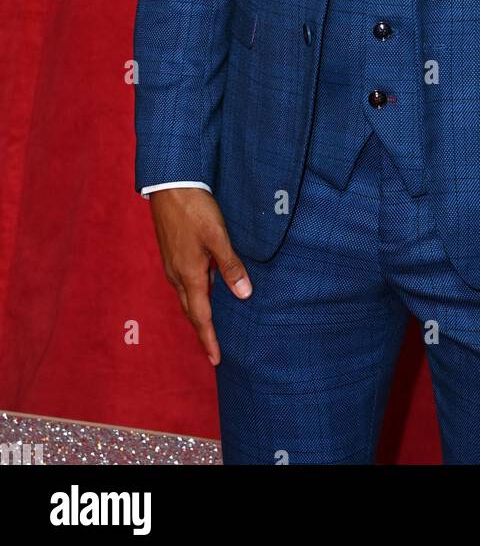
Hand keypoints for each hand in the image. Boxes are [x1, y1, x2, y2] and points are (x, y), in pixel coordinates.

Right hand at [148, 188, 251, 364]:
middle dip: (203, 331)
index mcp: (190, 275)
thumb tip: (244, 294)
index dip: (209, 339)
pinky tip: (206, 287)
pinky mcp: (172, 253)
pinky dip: (195, 293)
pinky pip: (185, 282)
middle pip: (191, 311)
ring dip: (199, 312)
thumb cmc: (195, 208)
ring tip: (212, 324)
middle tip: (214, 350)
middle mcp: (178, 274)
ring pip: (187, 296)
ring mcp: (172, 264)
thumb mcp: (218, 236)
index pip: (201, 316)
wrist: (169, 185)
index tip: (216, 360)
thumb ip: (230, 265)